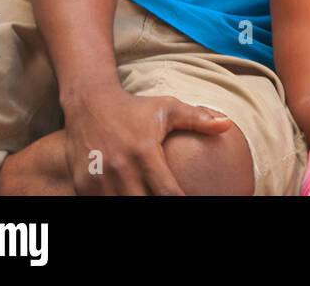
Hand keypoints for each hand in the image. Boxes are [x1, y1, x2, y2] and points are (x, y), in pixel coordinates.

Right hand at [62, 85, 232, 194]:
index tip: (193, 200)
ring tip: (147, 197)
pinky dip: (114, 204)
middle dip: (157, 207)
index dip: (181, 202)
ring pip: (120, 206)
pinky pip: (100, 204)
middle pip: (143, 204)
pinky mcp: (82, 184)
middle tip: (169, 201)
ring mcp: (98, 179)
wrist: (89, 103)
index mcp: (144, 152)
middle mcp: (120, 168)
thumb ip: (198, 119)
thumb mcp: (168, 108)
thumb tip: (228, 124)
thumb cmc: (135, 108)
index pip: (167, 192)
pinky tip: (129, 197)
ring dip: (136, 205)